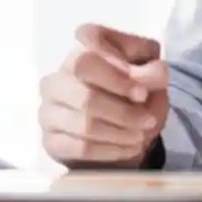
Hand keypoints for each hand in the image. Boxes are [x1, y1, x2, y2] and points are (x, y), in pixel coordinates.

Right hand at [39, 24, 169, 167]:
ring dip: (120, 133)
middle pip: (85, 95)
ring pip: (84, 123)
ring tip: (141, 137)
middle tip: (148, 121)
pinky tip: (127, 148)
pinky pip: (80, 148)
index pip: (87, 58)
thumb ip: (152, 69)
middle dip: (122, 112)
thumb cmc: (132, 92)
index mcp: (80, 50)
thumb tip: (151, 76)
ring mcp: (49, 109)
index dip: (116, 76)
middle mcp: (57, 77)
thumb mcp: (150, 75)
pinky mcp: (51, 140)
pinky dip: (110, 150)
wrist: (120, 128)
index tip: (143, 93)